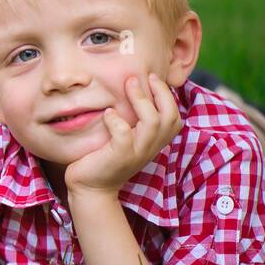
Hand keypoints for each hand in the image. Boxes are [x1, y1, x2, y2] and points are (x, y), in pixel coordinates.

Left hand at [65, 72, 182, 197]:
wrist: (90, 187)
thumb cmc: (105, 158)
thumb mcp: (126, 138)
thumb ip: (133, 121)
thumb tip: (132, 90)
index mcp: (154, 142)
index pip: (174, 117)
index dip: (166, 96)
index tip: (151, 77)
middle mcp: (150, 147)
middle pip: (170, 117)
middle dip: (159, 92)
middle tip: (141, 77)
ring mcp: (137, 153)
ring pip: (151, 122)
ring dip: (140, 100)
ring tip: (128, 85)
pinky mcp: (120, 156)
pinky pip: (124, 133)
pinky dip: (116, 120)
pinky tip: (107, 114)